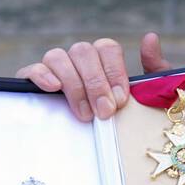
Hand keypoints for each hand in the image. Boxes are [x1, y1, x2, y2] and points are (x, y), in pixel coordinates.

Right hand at [14, 32, 172, 121]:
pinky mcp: (31, 82)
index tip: (121, 100)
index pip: (107, 48)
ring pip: (57, 56)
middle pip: (83, 51)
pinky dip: (42, 75)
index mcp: (102, 59)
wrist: (96, 146)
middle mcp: (78, 59)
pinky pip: (31, 69)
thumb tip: (150, 37)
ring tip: (84, 114)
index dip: (114, 72)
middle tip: (105, 112)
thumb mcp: (145, 97)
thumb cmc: (120, 117)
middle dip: (96, 83)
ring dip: (74, 85)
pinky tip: (53, 88)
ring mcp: (54, 69)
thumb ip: (153, 68)